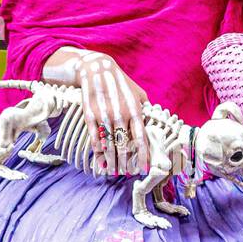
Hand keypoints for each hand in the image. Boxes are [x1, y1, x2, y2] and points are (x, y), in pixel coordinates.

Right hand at [75, 51, 148, 176]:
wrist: (97, 69)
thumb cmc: (121, 83)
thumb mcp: (138, 93)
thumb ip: (146, 109)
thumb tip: (152, 124)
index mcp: (134, 111)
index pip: (140, 138)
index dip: (141, 156)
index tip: (143, 168)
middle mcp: (120, 115)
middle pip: (123, 146)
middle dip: (125, 163)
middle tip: (127, 173)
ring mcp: (104, 116)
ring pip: (108, 145)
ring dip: (111, 161)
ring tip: (114, 172)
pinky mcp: (90, 116)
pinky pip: (95, 138)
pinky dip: (98, 153)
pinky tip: (100, 162)